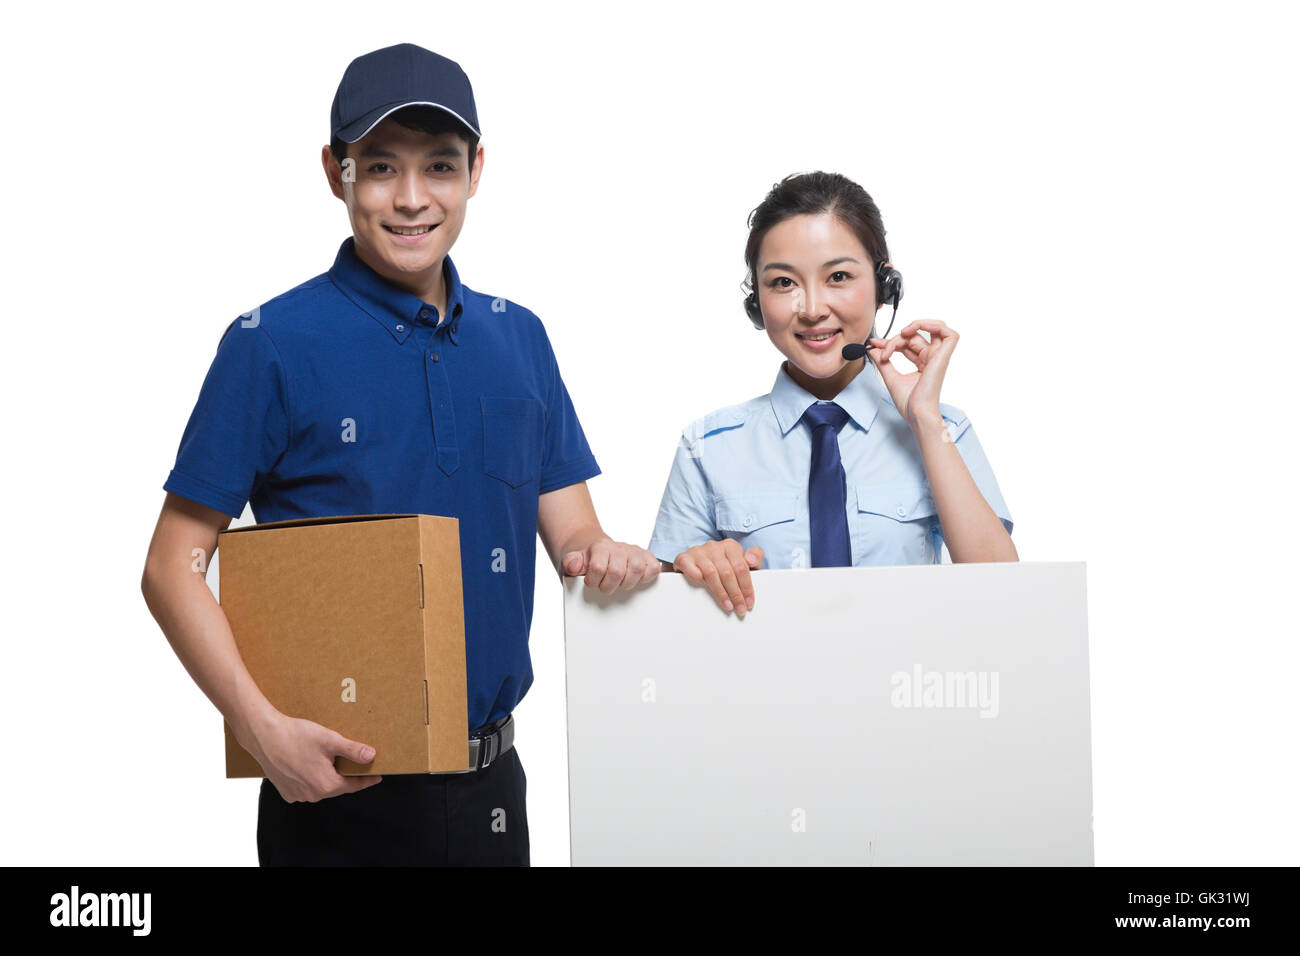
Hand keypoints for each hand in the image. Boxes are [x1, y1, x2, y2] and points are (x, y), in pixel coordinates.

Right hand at [248, 711, 382, 803]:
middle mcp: (312, 795)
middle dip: (345, 774)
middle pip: (337, 785)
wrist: (264, 736)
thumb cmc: (296, 736)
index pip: (354, 785)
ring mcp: (298, 795)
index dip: (367, 779)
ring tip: (327, 759)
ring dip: (326, 776)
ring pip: (321, 786)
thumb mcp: (330, 740)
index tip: (377, 776)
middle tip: (351, 761)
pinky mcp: (286, 791)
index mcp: (326, 785)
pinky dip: (311, 778)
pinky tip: (309, 763)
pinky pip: (305, 787)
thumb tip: (371, 756)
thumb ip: (352, 750)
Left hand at [561, 538, 660, 593]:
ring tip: (619, 584)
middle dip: (608, 585)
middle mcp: (619, 547)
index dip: (593, 581)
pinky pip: (654, 567)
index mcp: (600, 547)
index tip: (591, 583)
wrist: (595, 549)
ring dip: (627, 583)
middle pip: (617, 571)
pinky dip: (647, 577)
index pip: (598, 567)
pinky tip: (636, 580)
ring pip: (638, 569)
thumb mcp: (572, 560)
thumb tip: (574, 566)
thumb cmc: (587, 559)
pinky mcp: (647, 557)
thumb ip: (571, 562)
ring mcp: (634, 551)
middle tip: (604, 586)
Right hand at [672, 539, 762, 616]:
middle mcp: (714, 546)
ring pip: (711, 573)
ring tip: (727, 606)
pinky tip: (703, 587)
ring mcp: (698, 551)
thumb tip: (751, 560)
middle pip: (727, 572)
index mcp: (730, 546)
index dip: (746, 587)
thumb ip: (754, 559)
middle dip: (735, 594)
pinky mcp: (684, 558)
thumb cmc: (721, 567)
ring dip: (720, 592)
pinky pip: (690, 567)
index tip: (749, 602)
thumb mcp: (741, 563)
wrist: (694, 565)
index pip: (741, 567)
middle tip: (739, 609)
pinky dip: (697, 577)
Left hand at [868, 319, 957, 427]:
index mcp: (922, 363)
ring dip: (917, 324)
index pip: (908, 343)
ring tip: (903, 333)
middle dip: (896, 337)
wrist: (916, 414)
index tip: (875, 344)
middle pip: (916, 336)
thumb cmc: (908, 403)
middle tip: (882, 347)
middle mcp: (932, 358)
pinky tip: (915, 330)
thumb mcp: (890, 377)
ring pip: (933, 329)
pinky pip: (950, 334)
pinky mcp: (943, 358)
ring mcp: (938, 357)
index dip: (891, 340)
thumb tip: (873, 349)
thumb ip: (883, 362)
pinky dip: (935, 326)